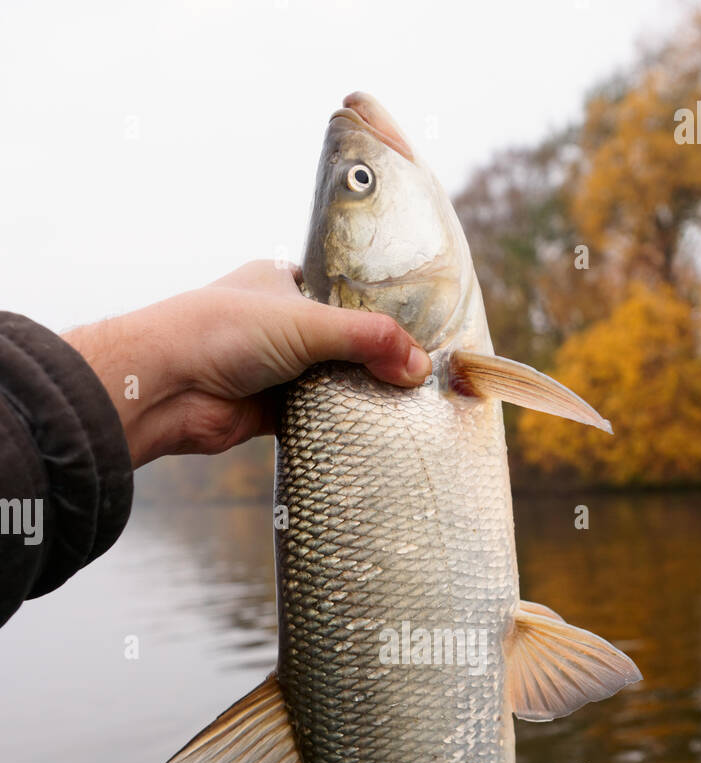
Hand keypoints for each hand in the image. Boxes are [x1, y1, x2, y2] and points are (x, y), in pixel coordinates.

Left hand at [62, 261, 431, 467]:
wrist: (166, 387)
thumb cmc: (220, 333)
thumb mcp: (307, 323)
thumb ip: (368, 340)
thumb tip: (419, 366)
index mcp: (282, 283)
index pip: (346, 293)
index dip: (381, 311)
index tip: (420, 330)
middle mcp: (280, 324)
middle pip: (345, 342)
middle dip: (376, 359)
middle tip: (421, 374)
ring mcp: (275, 369)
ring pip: (333, 381)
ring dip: (360, 394)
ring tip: (408, 403)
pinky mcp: (271, 411)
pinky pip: (318, 418)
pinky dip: (341, 423)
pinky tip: (374, 428)